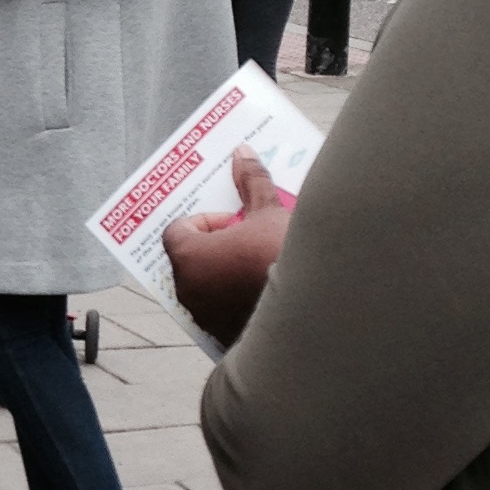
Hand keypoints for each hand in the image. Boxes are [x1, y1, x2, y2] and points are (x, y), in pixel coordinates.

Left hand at [162, 148, 293, 348]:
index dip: (203, 220)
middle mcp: (187, 290)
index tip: (232, 219)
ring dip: (224, 274)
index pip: (177, 231)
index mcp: (188, 257)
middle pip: (190, 260)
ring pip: (205, 288)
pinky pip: (221, 312)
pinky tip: (265, 293)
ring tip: (258, 263)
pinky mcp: (225, 337)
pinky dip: (234, 300)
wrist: (313, 309)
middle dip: (215, 246)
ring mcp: (204, 318)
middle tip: (246, 238)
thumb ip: (251, 182)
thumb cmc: (282, 256)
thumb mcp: (269, 212)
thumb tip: (242, 153)